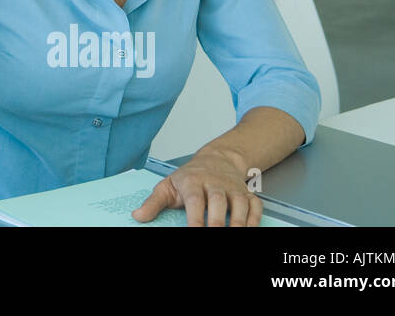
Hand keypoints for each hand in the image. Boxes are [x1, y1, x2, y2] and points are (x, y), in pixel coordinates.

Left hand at [133, 149, 262, 226]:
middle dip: (217, 222)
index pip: (194, 201)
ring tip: (234, 234)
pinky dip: (256, 218)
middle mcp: (214, 184)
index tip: (194, 232)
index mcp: (192, 182)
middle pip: (218, 202)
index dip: (195, 218)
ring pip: (239, 204)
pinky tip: (251, 228)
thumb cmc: (190, 177)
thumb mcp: (168, 186)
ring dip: (239, 222)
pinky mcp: (246, 193)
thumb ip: (153, 203)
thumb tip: (138, 216)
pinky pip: (255, 205)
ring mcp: (232, 188)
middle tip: (215, 235)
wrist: (216, 159)